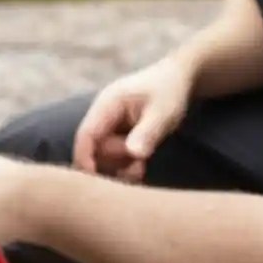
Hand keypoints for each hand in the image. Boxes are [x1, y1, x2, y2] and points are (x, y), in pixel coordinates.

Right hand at [73, 56, 194, 180]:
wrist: (177, 78)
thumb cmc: (169, 91)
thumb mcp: (163, 112)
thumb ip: (147, 132)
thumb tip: (133, 154)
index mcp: (107, 104)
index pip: (86, 135)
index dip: (86, 159)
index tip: (97, 184)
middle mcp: (102, 114)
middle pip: (94, 149)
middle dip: (115, 161)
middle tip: (140, 164)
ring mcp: (108, 124)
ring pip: (102, 155)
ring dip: (120, 165)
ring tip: (141, 167)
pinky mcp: (116, 133)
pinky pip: (112, 155)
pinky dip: (124, 164)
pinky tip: (140, 166)